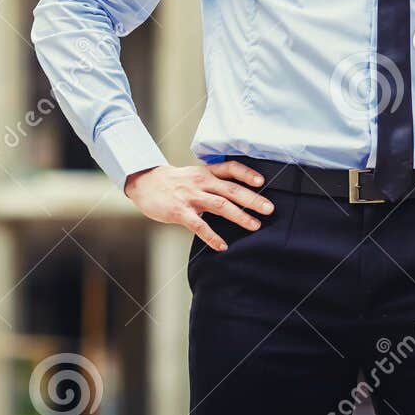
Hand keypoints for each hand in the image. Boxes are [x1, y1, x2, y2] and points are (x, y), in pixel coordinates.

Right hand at [123, 161, 275, 250]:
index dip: (247, 174)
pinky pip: (199, 225)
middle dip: (252, 199)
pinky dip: (212, 236)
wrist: (145, 183)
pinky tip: (222, 245)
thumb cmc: (175, 182)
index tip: (262, 181)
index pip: (231, 168)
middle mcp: (202, 183)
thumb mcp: (196, 175)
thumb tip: (240, 192)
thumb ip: (215, 181)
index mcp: (207, 172)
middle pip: (231, 189)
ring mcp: (191, 197)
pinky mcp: (180, 212)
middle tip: (269, 209)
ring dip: (239, 216)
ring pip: (220, 205)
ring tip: (255, 226)